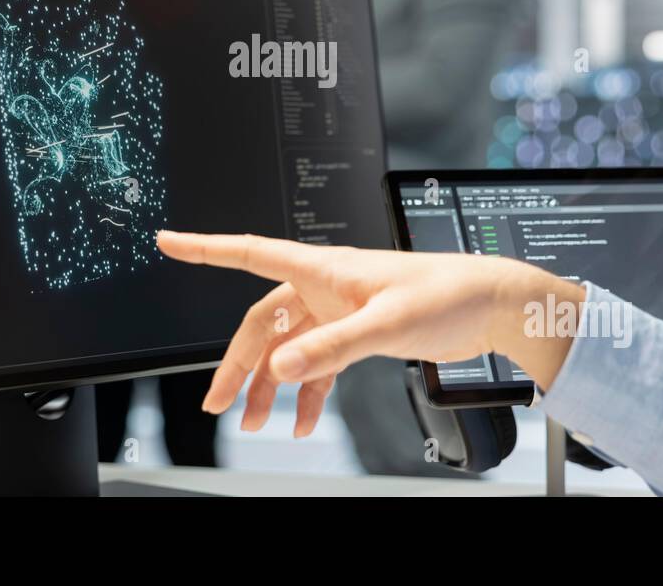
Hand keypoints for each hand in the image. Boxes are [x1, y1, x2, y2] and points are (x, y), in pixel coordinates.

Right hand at [155, 231, 578, 436]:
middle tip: (216, 402)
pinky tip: (305, 420)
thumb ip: (331, 347)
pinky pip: (318, 361)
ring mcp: (341, 309)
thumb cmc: (448, 294)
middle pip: (263, 322)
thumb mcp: (387, 323)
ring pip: (288, 346)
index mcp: (323, 268)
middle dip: (235, 362)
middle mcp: (325, 286)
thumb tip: (280, 370)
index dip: (206, 248)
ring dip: (269, 383)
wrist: (492, 305)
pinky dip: (309, 390)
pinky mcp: (360, 330)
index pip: (250, 251)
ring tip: (255, 420)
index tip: (169, 241)